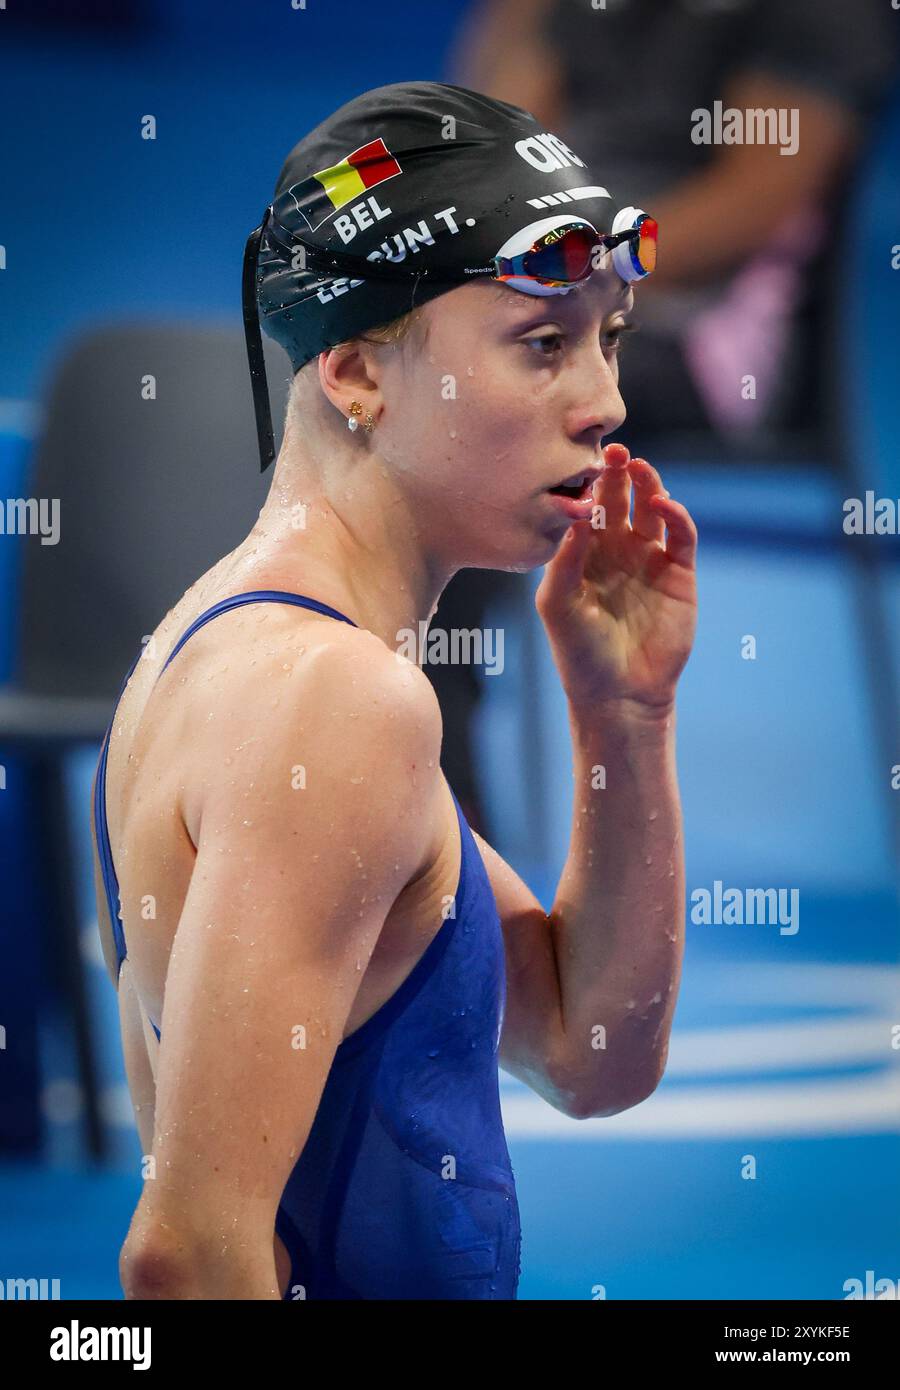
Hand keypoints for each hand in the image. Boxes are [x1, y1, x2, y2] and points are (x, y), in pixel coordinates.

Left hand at [535, 442, 697, 713]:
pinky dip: (676, 514)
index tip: (578, 461)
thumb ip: (564, 561)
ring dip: (647, 483)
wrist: (619, 693)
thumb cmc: (579, 653)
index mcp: (584, 554)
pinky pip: (680, 534)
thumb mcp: (558, 605)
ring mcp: (649, 558)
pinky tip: (662, 503)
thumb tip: (575, 515)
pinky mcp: (679, 572)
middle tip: (610, 450)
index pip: (586, 508)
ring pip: (651, 508)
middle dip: (615, 473)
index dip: (585, 484)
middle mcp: (617, 550)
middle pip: (619, 498)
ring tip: (636, 466)